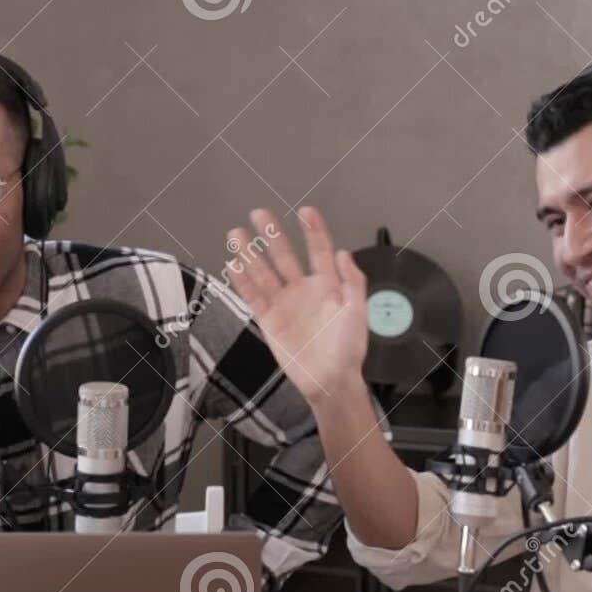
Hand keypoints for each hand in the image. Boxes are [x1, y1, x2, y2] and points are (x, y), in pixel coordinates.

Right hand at [224, 207, 367, 403]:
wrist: (330, 380)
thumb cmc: (348, 349)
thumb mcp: (357, 312)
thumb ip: (352, 282)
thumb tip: (343, 252)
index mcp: (328, 285)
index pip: (318, 250)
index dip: (313, 230)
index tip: (305, 211)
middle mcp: (304, 289)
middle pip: (284, 255)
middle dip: (271, 234)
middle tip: (258, 213)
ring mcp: (285, 303)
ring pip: (264, 272)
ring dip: (250, 253)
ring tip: (236, 234)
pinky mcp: (270, 320)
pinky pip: (253, 297)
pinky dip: (243, 282)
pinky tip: (233, 265)